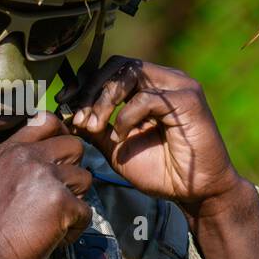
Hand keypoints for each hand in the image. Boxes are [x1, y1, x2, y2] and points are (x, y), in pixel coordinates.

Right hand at [0, 111, 93, 258]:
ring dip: (76, 199)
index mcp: (10, 150)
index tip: (64, 149)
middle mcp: (29, 158)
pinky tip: (57, 236)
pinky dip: (75, 228)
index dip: (61, 133)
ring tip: (58, 218)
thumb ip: (9, 163)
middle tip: (64, 189)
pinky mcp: (62, 202)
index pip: (45, 121)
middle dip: (74, 167)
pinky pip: (86, 211)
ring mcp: (47, 178)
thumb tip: (30, 161)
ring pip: (85, 178)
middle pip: (74, 146)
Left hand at [68, 56, 244, 216]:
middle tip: (78, 118)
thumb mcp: (117, 148)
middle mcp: (165, 80)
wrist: (194, 192)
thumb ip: (96, 128)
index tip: (63, 102)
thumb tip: (67, 115)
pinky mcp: (188, 100)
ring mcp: (179, 87)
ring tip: (94, 126)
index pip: (111, 70)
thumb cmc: (160, 171)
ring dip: (105, 100)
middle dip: (91, 90)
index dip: (85, 83)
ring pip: (131, 74)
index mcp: (149, 87)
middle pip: (118, 66)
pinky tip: (121, 135)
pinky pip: (147, 98)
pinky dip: (126, 116)